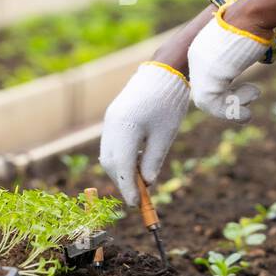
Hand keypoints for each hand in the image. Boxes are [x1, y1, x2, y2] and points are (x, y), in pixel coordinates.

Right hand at [98, 62, 189, 205]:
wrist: (163, 72)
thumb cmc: (168, 103)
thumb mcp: (165, 135)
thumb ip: (153, 160)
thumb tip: (147, 182)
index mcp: (125, 129)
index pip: (121, 167)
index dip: (127, 188)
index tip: (136, 203)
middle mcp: (112, 125)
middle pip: (109, 162)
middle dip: (122, 180)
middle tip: (138, 194)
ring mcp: (110, 120)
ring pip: (107, 154)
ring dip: (120, 169)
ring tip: (138, 179)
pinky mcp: (113, 116)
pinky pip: (110, 143)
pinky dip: (119, 157)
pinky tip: (135, 161)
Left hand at [186, 6, 269, 121]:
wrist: (253, 12)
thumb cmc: (255, 23)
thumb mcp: (239, 43)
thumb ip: (235, 57)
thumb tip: (253, 63)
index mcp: (202, 49)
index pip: (204, 80)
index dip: (224, 93)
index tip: (243, 94)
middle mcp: (197, 58)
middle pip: (203, 92)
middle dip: (226, 104)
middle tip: (246, 109)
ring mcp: (201, 67)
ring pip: (207, 101)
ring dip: (230, 110)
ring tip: (247, 113)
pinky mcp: (210, 75)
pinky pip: (214, 104)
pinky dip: (231, 112)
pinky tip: (247, 112)